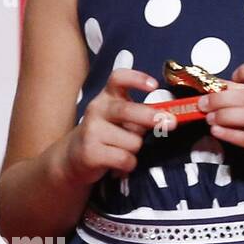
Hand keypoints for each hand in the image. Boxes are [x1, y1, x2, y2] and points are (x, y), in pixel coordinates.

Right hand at [59, 69, 176, 184]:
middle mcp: (97, 110)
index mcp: (108, 97)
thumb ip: (140, 114)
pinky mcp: (90, 152)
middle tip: (171, 123)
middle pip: (127, 110)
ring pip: (132, 141)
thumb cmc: (106, 134)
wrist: (73, 158)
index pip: (118, 79)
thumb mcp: (120, 118)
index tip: (154, 85)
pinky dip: (129, 164)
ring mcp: (91, 131)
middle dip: (151, 117)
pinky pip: (125, 159)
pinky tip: (120, 163)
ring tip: (124, 149)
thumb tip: (169, 117)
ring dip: (136, 149)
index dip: (137, 79)